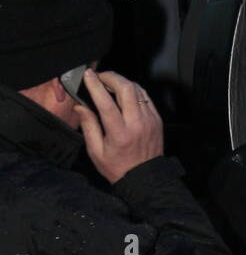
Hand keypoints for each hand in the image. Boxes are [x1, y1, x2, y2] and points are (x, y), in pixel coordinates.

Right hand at [72, 69, 163, 183]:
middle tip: (100, 77)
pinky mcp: (156, 120)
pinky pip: (145, 96)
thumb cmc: (119, 168)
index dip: (95, 85)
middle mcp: (137, 125)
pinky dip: (133, 90)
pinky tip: (124, 94)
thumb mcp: (96, 152)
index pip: (106, 102)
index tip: (88, 75)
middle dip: (111, 76)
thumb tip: (80, 106)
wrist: (145, 180)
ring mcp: (149, 121)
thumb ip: (88, 126)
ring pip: (137, 89)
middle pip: (126, 88)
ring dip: (122, 82)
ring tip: (111, 85)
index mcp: (120, 134)